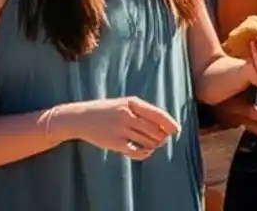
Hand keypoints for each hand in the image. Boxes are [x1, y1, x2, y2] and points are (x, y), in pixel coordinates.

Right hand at [62, 97, 180, 160]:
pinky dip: (144, 153)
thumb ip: (142, 112)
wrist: (79, 118)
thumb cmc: (106, 110)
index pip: (158, 114)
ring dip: (154, 145)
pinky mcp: (114, 143)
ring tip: (152, 145)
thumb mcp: (124, 104)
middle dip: (162, 137)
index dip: (170, 123)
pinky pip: (136, 151)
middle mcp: (127, 115)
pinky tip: (145, 152)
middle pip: (155, 130)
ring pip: (148, 141)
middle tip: (162, 140)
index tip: (176, 130)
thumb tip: (164, 126)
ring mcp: (120, 129)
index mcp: (132, 103)